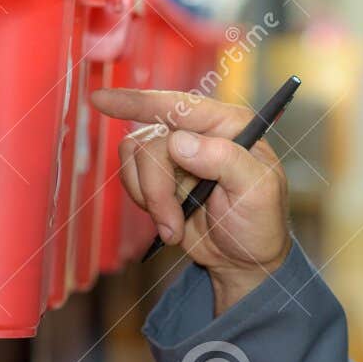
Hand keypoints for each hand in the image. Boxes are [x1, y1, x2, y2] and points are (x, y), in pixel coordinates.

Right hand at [93, 88, 290, 313]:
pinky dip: (145, 204)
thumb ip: (225, 160)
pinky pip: (131, 178)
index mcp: (229, 125)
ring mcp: (177, 156)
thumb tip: (180, 142)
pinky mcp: (160, 178)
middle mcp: (199, 134)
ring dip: (150, 197)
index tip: (101, 101)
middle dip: (155, 187)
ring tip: (174, 223)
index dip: (139, 102)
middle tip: (171, 220)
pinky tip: (170, 222)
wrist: (244, 261)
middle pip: (151, 143)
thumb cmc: (261, 222)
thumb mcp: (259, 190)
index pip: (179, 105)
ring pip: (135, 159)